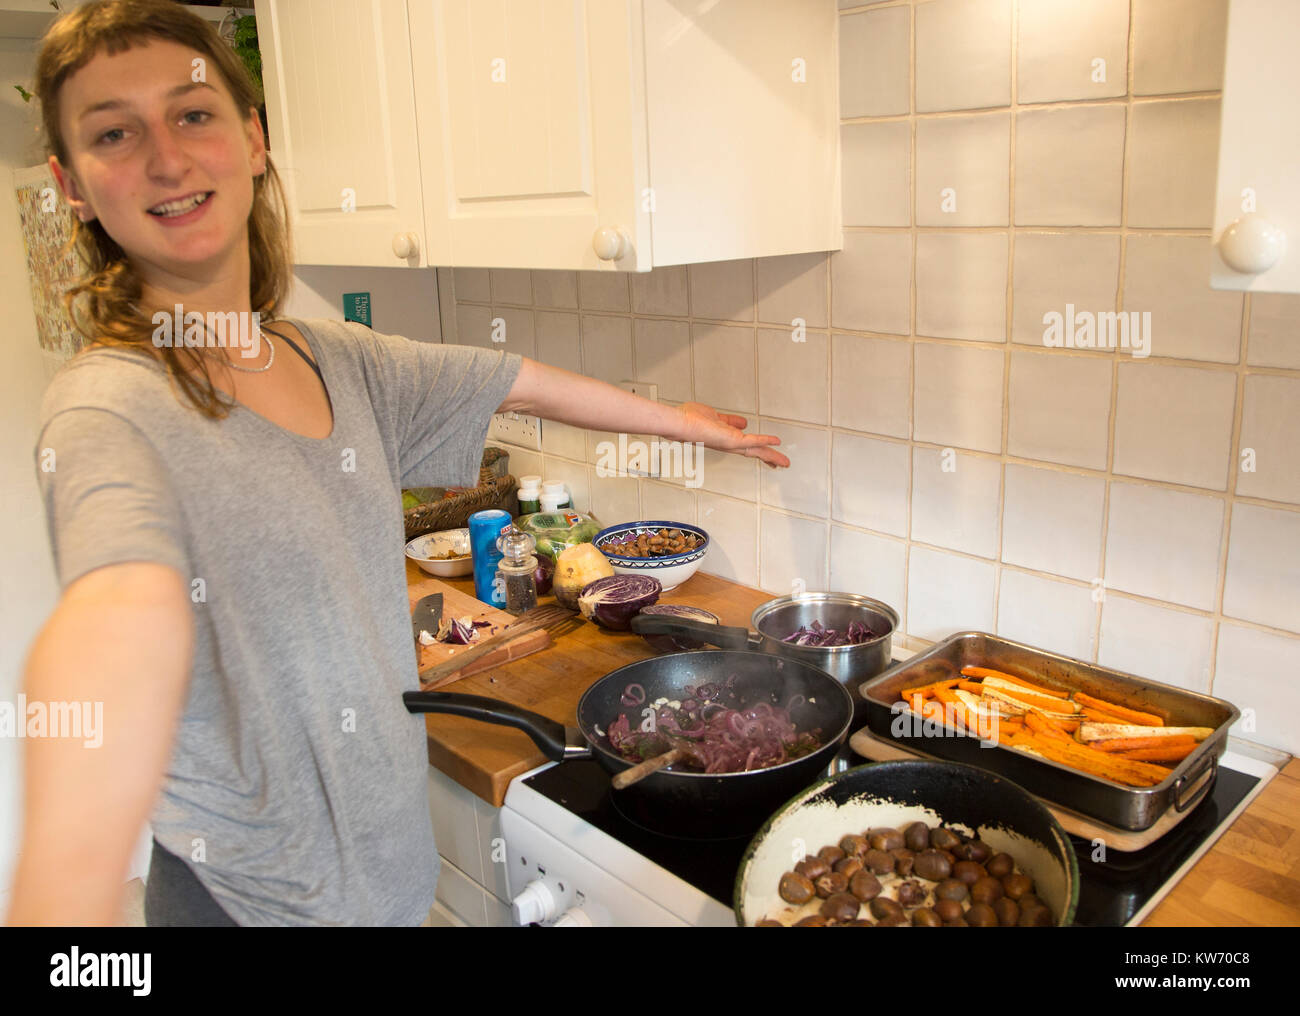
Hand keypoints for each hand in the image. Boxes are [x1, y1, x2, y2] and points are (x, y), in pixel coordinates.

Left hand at [674, 402, 789, 468]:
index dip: (759, 447)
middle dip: (768, 457)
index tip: (768, 451)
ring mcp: (730, 443)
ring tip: (784, 462)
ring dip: (771, 455)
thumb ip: (729, 420)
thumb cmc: (688, 419)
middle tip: (781, 463)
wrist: (679, 423)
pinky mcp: (731, 440)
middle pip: (753, 452)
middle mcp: (729, 443)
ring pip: (755, 450)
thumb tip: (743, 422)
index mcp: (725, 437)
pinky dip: (765, 440)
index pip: (746, 445)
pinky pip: (752, 440)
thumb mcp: (714, 416)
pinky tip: (776, 441)